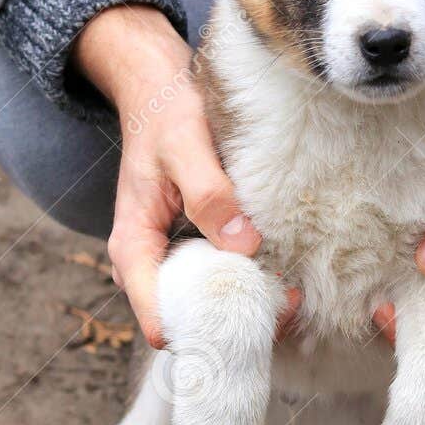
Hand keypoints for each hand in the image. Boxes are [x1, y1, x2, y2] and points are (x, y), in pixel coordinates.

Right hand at [72, 5, 298, 346]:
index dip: (203, 328)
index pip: (158, 315)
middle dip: (234, 321)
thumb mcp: (187, 147)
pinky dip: (246, 284)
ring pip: (204, 305)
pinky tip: (281, 275)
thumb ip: (210, 194)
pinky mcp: (190, 251)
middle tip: (286, 304)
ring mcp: (169, 260)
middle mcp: (147, 264)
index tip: (251, 321)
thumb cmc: (167, 117)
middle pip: (186, 320)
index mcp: (132, 247)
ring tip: (291, 292)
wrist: (158, 95)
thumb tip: (243, 245)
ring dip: (246, 306)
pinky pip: (216, 283)